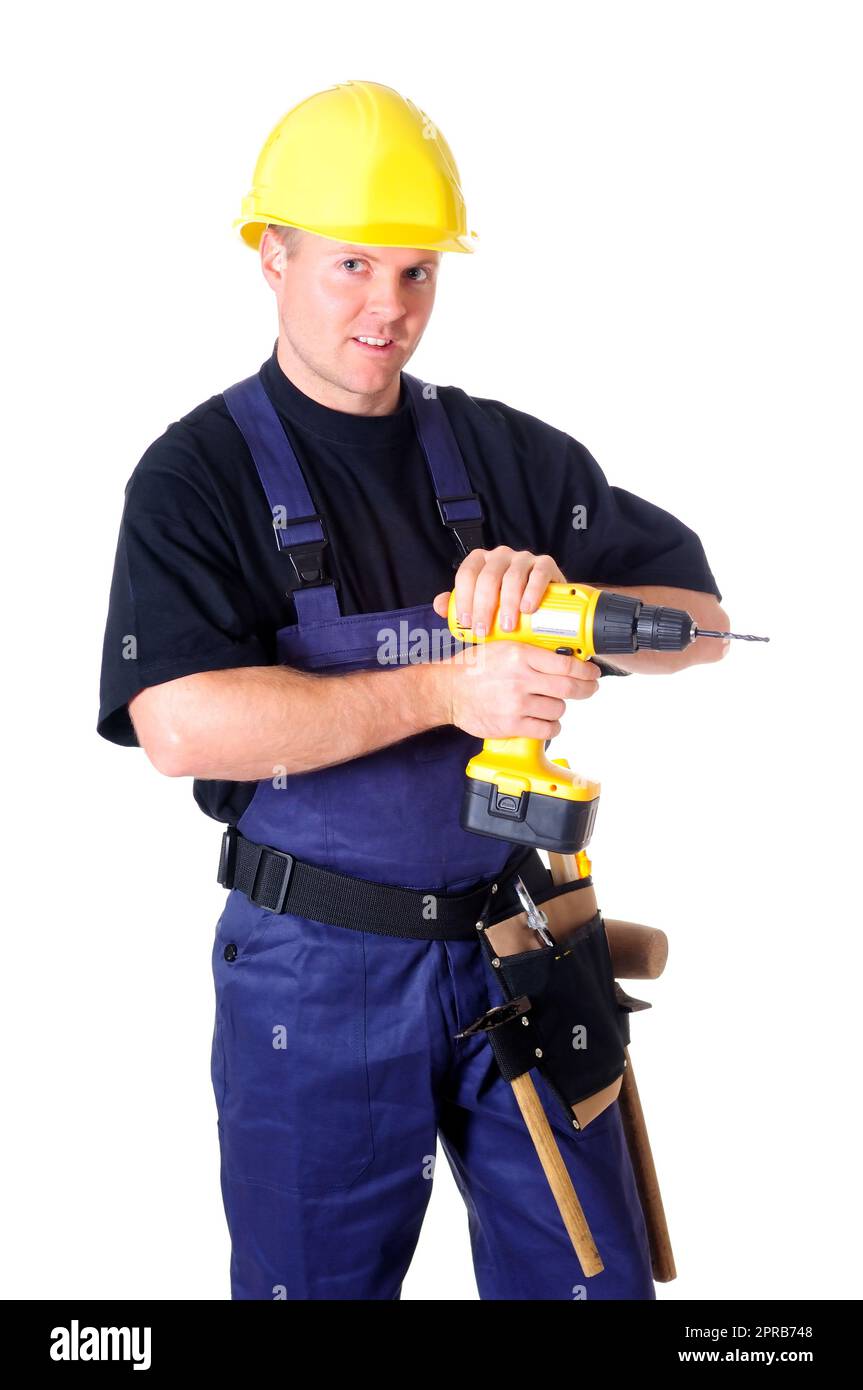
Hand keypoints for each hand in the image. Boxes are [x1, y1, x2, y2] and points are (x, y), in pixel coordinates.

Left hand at [432, 546, 566, 635]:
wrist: (540, 603)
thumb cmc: (505, 605)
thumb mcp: (480, 606)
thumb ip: (458, 605)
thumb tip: (440, 605)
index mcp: (480, 561)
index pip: (466, 574)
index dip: (464, 599)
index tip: (467, 623)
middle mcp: (500, 555)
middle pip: (488, 577)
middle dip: (484, 606)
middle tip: (485, 631)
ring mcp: (523, 558)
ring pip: (512, 576)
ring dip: (508, 603)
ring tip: (507, 627)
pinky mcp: (546, 564)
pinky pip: (539, 574)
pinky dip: (533, 591)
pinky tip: (528, 608)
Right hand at [443, 636, 600, 740]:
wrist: (447, 691)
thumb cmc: (473, 669)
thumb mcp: (502, 647)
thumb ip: (531, 652)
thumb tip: (565, 656)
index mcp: (520, 655)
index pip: (567, 664)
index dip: (587, 670)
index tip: (592, 673)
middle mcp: (521, 679)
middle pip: (570, 688)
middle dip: (586, 689)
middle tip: (589, 689)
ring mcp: (517, 704)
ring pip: (559, 709)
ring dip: (560, 708)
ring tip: (550, 704)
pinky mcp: (512, 725)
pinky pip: (546, 729)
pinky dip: (550, 727)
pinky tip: (543, 721)